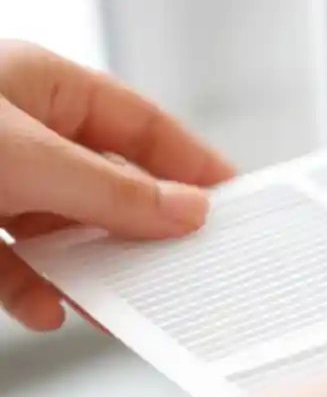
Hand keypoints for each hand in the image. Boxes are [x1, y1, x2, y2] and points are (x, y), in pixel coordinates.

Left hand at [0, 40, 233, 330]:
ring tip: (124, 302)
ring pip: (63, 233)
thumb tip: (185, 210)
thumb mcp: (25, 159)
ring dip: (91, 272)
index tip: (234, 203)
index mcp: (42, 89)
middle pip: (108, 187)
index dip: (191, 164)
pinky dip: (33, 291)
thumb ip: (111, 191)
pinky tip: (48, 307)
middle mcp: (20, 133)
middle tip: (188, 264)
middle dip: (143, 232)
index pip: (141, 126)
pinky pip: (13, 266)